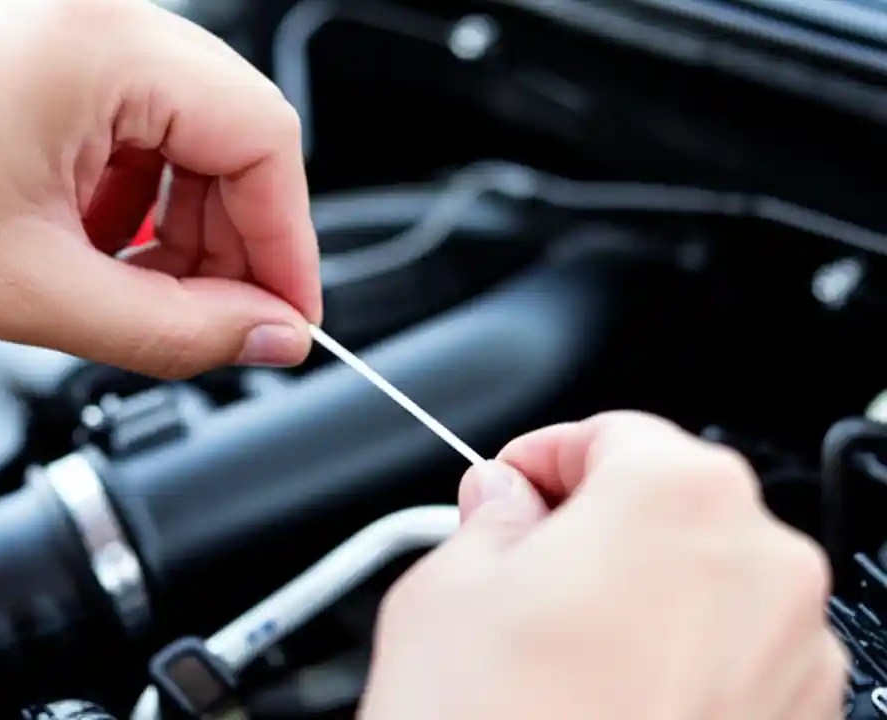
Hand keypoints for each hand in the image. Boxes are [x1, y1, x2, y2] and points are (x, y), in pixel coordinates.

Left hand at [0, 0, 319, 378]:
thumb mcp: (33, 293)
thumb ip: (173, 330)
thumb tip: (264, 338)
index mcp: (101, 42)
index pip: (263, 139)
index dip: (288, 247)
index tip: (286, 322)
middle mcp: (90, 10)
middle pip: (229, 133)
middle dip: (230, 243)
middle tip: (214, 327)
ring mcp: (60, 20)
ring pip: (180, 132)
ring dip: (175, 225)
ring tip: (131, 294)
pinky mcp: (33, 44)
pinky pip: (125, 121)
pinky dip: (127, 197)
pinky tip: (91, 249)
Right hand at [361, 412, 848, 719]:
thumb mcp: (445, 587)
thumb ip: (486, 516)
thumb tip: (504, 502)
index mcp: (678, 497)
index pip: (608, 432)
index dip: (540, 459)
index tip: (506, 489)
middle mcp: (763, 567)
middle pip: (666, 501)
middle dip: (591, 523)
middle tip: (518, 567)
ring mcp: (794, 654)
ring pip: (703, 579)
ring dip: (636, 590)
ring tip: (555, 649)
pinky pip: (731, 652)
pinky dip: (675, 654)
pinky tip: (600, 694)